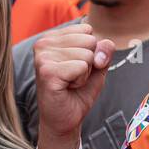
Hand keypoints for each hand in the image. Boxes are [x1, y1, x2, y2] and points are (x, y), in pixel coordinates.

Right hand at [33, 25, 113, 148]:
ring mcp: (43, 56)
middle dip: (88, 62)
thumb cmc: (79, 90)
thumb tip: (101, 47)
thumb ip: (104, 49)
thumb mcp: (97, 65)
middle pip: (89, 40)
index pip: (87, 30)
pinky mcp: (47, 71)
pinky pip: (81, 67)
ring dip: (84, 73)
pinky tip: (67, 87)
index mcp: (52, 36)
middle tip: (73, 77)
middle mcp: (43, 42)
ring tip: (70, 82)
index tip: (76, 66)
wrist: (66, 118)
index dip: (90, 51)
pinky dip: (80, 80)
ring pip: (87, 54)